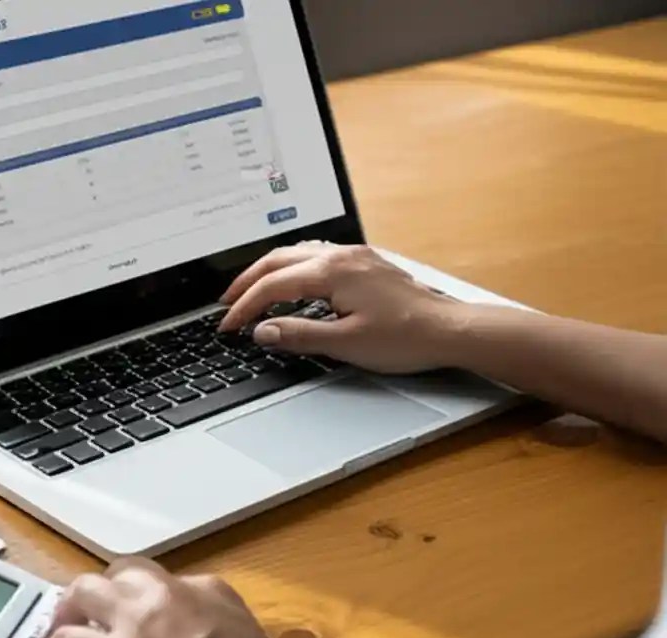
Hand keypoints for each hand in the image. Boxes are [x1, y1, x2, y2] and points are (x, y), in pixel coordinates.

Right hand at [217, 242, 466, 373]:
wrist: (450, 330)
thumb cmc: (406, 337)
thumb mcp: (345, 343)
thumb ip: (298, 335)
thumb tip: (263, 331)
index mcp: (331, 272)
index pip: (272, 285)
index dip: (245, 306)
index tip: (229, 325)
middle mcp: (341, 257)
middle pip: (278, 260)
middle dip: (247, 281)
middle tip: (227, 303)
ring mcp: (355, 257)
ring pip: (297, 253)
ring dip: (269, 270)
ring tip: (251, 290)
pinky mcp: (366, 264)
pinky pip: (317, 255)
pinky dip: (293, 267)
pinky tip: (292, 280)